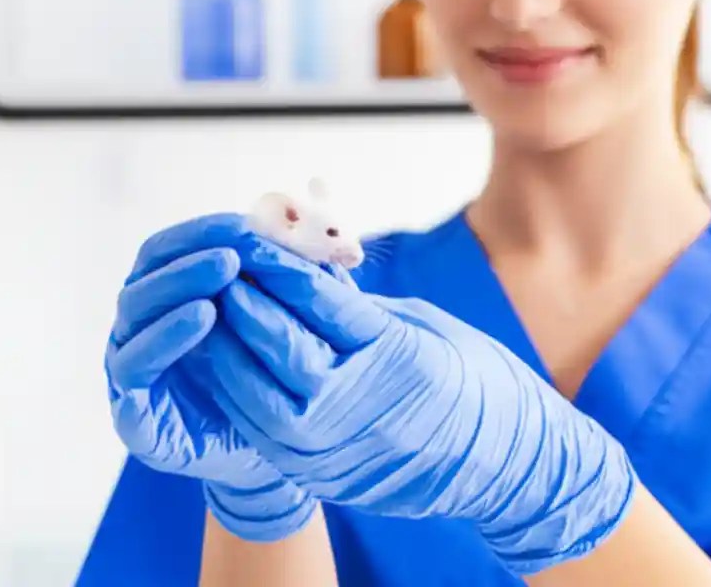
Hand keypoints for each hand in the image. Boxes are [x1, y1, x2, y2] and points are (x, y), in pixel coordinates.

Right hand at [104, 213, 313, 541]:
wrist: (270, 458)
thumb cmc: (272, 379)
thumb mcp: (286, 322)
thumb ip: (289, 277)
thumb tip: (310, 225)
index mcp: (168, 299)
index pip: (167, 250)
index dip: (200, 231)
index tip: (242, 222)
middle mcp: (140, 326)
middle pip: (146, 275)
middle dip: (190, 256)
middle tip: (233, 250)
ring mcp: (129, 367)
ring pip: (135, 314)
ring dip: (177, 287)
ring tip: (223, 275)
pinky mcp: (132, 410)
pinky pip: (135, 368)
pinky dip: (164, 338)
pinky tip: (203, 319)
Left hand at [207, 234, 636, 573]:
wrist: (503, 462)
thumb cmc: (471, 379)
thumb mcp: (422, 325)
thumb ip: (357, 306)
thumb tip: (304, 269)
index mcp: (396, 355)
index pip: (318, 301)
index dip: (277, 266)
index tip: (250, 237)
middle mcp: (361, 403)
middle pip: (277, 343)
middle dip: (241, 299)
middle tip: (216, 264)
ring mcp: (338, 446)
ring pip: (254, 390)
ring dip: (224, 347)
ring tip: (207, 310)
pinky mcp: (322, 475)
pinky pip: (260, 429)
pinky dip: (234, 391)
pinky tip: (221, 362)